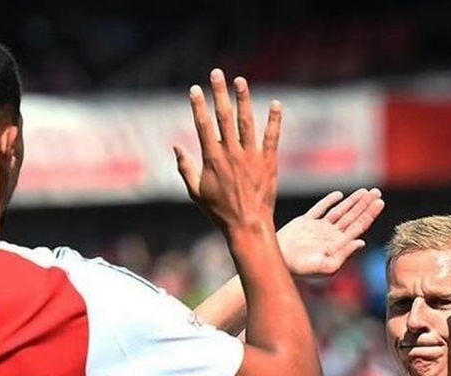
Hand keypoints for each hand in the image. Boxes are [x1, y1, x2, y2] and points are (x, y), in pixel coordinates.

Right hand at [174, 70, 280, 233]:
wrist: (247, 225)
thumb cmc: (219, 212)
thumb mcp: (195, 192)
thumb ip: (185, 168)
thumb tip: (175, 147)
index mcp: (211, 159)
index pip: (203, 125)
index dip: (198, 105)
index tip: (195, 89)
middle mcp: (231, 153)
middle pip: (223, 117)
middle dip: (219, 93)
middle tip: (216, 74)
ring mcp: (250, 156)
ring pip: (246, 122)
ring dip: (243, 99)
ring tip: (240, 81)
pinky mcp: (268, 162)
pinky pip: (271, 137)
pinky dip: (274, 120)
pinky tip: (275, 103)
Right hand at [277, 188, 384, 276]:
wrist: (278, 261)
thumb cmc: (302, 268)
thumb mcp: (327, 266)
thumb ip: (345, 254)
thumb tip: (362, 242)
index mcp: (338, 245)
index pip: (359, 227)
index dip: (370, 214)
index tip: (379, 202)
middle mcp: (331, 236)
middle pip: (353, 217)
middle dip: (365, 205)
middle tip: (377, 192)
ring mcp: (318, 228)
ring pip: (340, 211)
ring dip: (352, 201)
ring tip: (365, 191)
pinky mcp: (305, 222)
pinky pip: (320, 209)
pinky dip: (329, 201)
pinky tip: (339, 195)